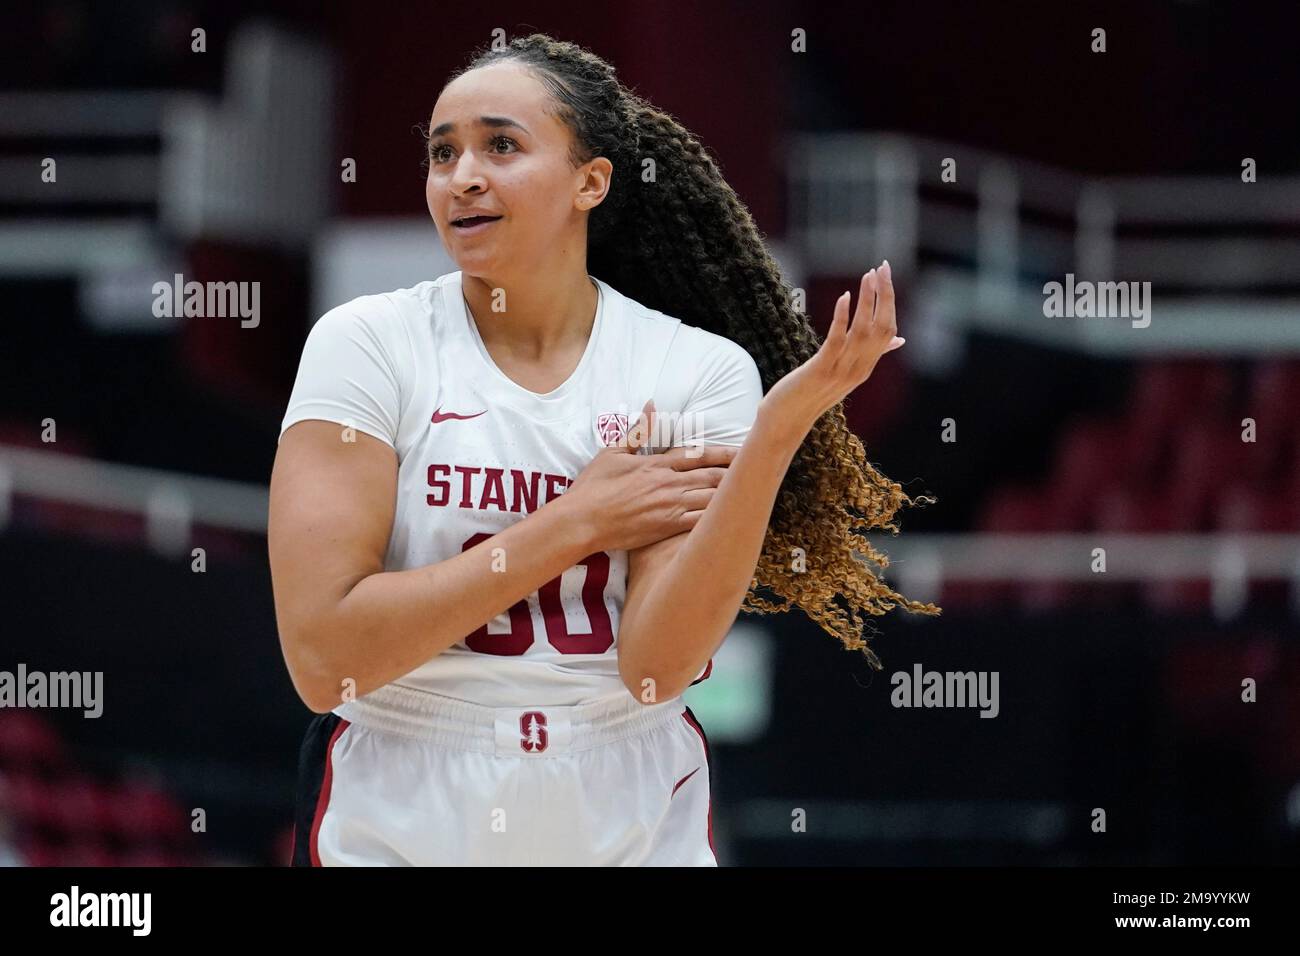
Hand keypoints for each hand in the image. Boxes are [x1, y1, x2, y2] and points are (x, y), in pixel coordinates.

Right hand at [564, 399, 737, 551]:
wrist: (582, 521)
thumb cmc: (593, 488)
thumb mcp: (612, 452)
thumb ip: (637, 430)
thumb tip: (651, 404)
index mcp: (656, 464)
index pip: (696, 454)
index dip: (721, 452)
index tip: (741, 450)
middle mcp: (668, 483)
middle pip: (710, 475)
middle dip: (735, 472)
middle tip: (758, 469)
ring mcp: (670, 506)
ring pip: (710, 497)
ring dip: (731, 494)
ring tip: (753, 491)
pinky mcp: (667, 528)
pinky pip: (701, 521)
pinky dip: (719, 518)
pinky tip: (734, 518)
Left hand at [763, 259, 904, 430]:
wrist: (787, 420)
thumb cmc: (812, 393)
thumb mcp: (846, 372)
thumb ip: (871, 354)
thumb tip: (899, 339)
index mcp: (866, 367)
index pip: (888, 330)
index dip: (888, 301)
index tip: (885, 275)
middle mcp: (859, 369)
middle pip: (881, 328)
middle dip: (884, 295)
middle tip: (882, 267)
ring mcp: (842, 371)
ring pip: (862, 332)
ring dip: (867, 302)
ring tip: (867, 276)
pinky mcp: (821, 370)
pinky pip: (836, 341)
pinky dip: (842, 318)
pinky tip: (843, 297)